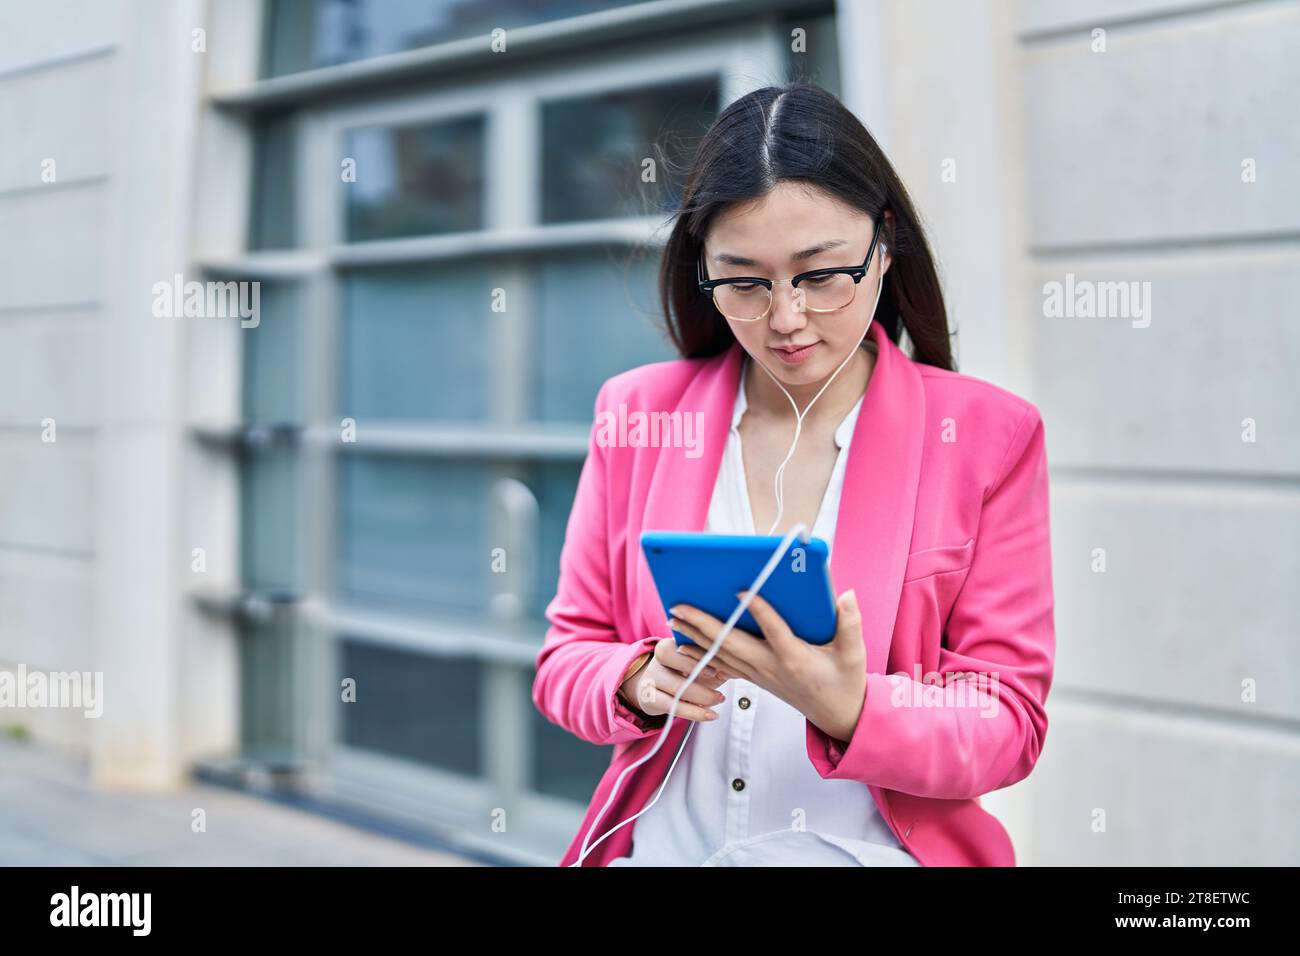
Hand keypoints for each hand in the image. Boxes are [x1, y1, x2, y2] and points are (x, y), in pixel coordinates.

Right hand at [619, 638, 740, 722]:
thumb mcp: (703, 664)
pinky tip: (709, 715)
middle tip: (716, 676)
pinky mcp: (649, 698)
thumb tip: (738, 663)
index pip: (678, 640)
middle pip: (668, 655)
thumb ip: (719, 661)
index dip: (696, 652)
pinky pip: (671, 706)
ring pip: (673, 685)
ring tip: (719, 700)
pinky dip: (693, 713)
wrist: (661, 691)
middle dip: (694, 668)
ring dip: (700, 695)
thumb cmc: (687, 674)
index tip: (714, 664)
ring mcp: (650, 678)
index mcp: (671, 643)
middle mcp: (657, 658)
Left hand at [668, 589, 866, 743]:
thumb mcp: (855, 654)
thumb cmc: (845, 682)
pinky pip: (723, 665)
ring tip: (675, 616)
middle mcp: (771, 667)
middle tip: (680, 605)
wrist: (836, 716)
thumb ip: (851, 624)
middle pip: (732, 643)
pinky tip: (685, 643)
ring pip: (721, 653)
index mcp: (796, 658)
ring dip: (696, 636)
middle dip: (704, 624)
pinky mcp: (754, 678)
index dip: (758, 610)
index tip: (741, 590)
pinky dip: (702, 653)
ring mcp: (759, 674)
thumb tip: (848, 594)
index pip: (774, 630)